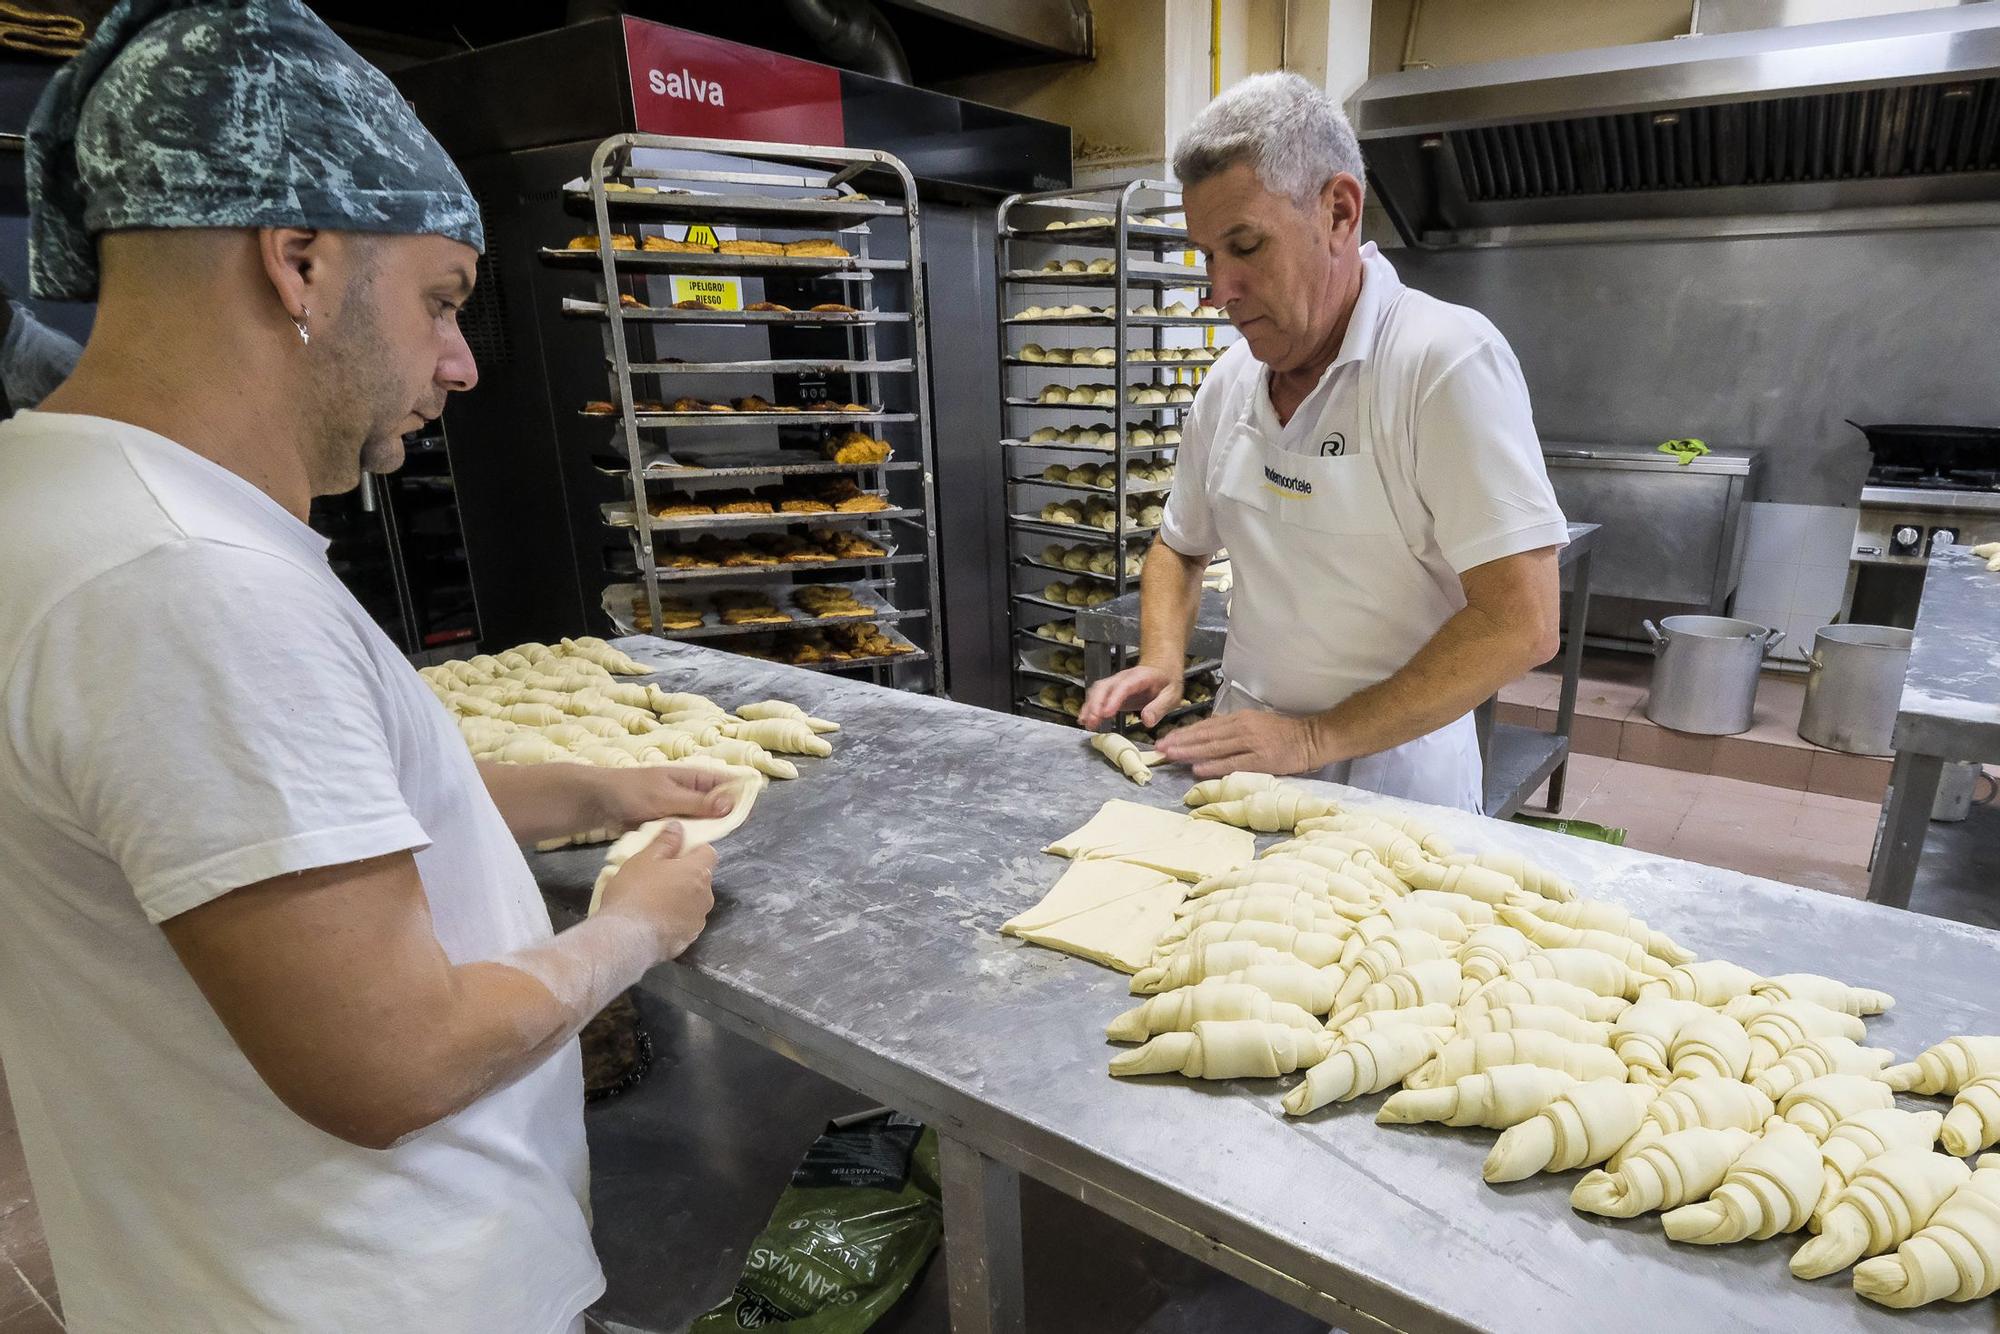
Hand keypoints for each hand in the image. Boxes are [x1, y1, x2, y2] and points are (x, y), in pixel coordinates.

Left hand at [592, 764, 736, 833]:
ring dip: (706, 832)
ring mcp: (682, 809)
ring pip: (704, 822)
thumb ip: (698, 803)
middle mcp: (692, 793)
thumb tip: (730, 805)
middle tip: (727, 836)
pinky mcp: (671, 825)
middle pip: (718, 805)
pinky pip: (688, 832)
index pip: (727, 782)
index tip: (750, 812)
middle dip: (724, 819)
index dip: (741, 794)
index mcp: (695, 778)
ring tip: (710, 847)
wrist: (601, 803)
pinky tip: (693, 852)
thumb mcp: (667, 797)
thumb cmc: (633, 792)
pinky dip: (691, 840)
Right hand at [596, 823, 716, 959]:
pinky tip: (654, 922)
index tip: (675, 854)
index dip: (694, 850)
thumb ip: (665, 842)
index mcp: (698, 872)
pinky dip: (675, 920)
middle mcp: (706, 896)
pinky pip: (685, 923)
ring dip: (681, 899)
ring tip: (654, 903)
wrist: (626, 938)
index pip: (709, 853)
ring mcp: (699, 920)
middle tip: (658, 878)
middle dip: (685, 876)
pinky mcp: (689, 940)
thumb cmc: (634, 892)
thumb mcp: (644, 859)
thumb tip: (678, 826)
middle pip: (701, 879)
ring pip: (694, 902)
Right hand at [1079, 665, 1182, 730]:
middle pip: (1104, 687)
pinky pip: (1096, 697)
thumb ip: (1159, 707)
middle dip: (1095, 704)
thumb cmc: (1167, 682)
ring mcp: (1115, 684)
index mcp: (1140, 677)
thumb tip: (1147, 721)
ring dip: (1090, 706)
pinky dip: (1089, 707)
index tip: (1106, 713)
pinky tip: (1084, 719)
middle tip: (1093, 721)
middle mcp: (1123, 678)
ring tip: (1087, 723)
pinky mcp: (1111, 692)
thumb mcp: (1172, 695)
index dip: (1113, 699)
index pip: (1124, 686)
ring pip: (1097, 691)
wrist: (1162, 669)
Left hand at [1156, 707, 1324, 778]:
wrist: (1312, 738)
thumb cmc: (1283, 733)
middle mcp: (1242, 728)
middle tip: (1159, 749)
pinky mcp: (1261, 759)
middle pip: (1205, 735)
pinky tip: (1197, 768)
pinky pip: (1232, 763)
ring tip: (1171, 756)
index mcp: (1240, 718)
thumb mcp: (1255, 724)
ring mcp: (1251, 743)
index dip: (1184, 733)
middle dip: (1180, 742)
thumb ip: (1232, 729)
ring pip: (1214, 748)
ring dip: (1190, 752)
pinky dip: (1213, 765)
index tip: (1165, 739)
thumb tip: (1206, 737)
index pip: (1206, 726)